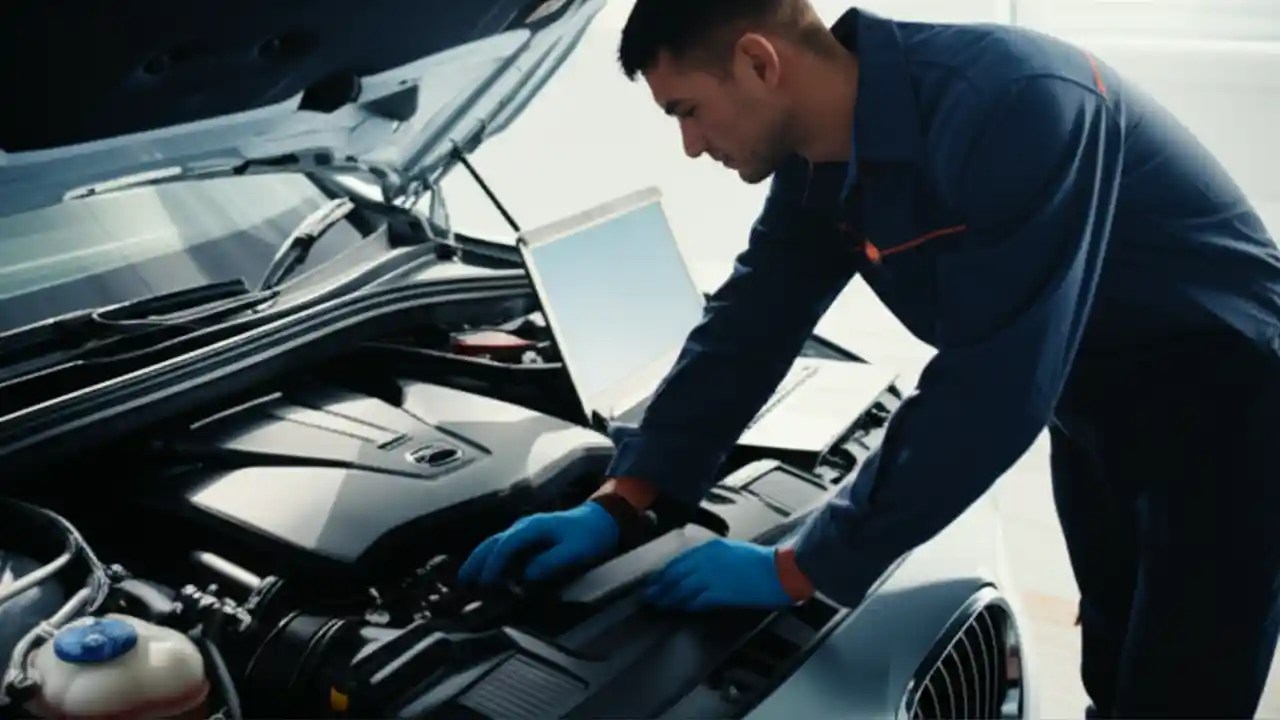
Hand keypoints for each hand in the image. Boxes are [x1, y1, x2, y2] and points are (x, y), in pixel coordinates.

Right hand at [457, 501, 618, 585]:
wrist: (603, 518)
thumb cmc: (590, 534)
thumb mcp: (575, 551)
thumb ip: (550, 563)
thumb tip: (526, 576)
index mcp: (533, 527)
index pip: (505, 545)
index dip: (493, 565)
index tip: (485, 583)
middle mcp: (524, 526)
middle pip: (493, 542)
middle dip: (477, 561)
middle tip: (463, 581)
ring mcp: (525, 529)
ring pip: (495, 543)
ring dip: (481, 559)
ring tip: (468, 578)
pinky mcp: (529, 536)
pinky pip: (504, 546)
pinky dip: (492, 558)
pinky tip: (489, 570)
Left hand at [643, 538, 795, 611]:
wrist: (777, 571)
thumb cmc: (759, 560)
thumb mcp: (730, 550)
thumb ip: (711, 558)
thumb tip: (696, 570)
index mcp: (708, 548)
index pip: (677, 562)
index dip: (664, 573)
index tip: (655, 580)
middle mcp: (704, 561)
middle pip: (674, 576)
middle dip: (659, 587)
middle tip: (648, 596)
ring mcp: (710, 577)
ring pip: (680, 589)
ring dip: (667, 598)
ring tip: (657, 604)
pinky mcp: (717, 594)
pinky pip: (694, 601)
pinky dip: (684, 605)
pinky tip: (677, 609)